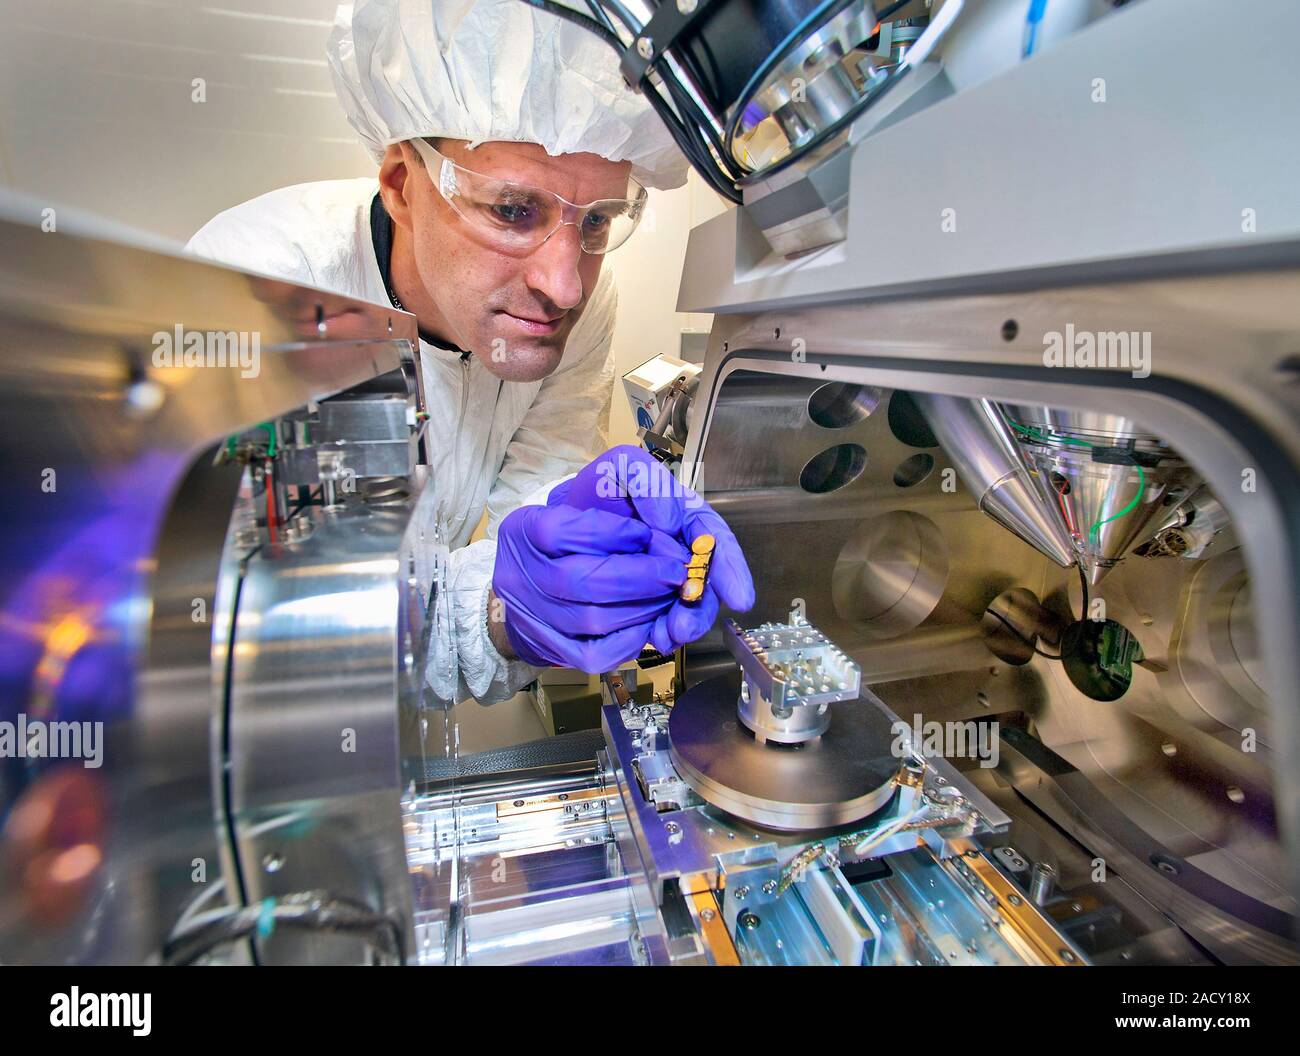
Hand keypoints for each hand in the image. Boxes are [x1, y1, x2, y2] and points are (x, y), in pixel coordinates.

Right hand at [492, 501, 690, 671]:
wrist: (532, 586)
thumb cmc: (571, 536)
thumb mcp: (584, 495)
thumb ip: (623, 487)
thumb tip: (666, 520)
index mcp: (524, 530)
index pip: (565, 530)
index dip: (616, 533)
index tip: (646, 534)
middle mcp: (519, 576)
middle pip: (582, 581)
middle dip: (641, 576)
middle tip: (674, 571)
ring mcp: (532, 618)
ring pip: (594, 620)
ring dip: (644, 607)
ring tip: (668, 593)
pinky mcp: (551, 651)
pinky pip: (596, 653)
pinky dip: (631, 639)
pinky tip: (649, 621)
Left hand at [548, 445, 754, 653]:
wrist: (560, 521)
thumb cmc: (596, 493)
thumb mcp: (620, 469)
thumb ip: (649, 483)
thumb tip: (668, 523)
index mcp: (685, 520)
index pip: (716, 543)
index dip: (729, 570)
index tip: (738, 597)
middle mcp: (679, 556)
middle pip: (702, 588)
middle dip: (698, 609)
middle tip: (685, 623)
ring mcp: (658, 586)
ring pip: (677, 614)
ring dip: (675, 625)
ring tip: (664, 634)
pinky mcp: (629, 613)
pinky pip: (637, 633)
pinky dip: (640, 638)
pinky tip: (641, 638)